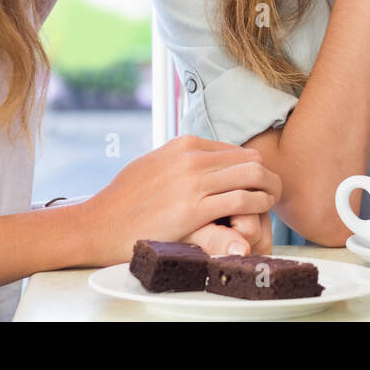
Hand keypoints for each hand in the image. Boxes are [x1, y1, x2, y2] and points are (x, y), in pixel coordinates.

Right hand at [80, 135, 281, 263]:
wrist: (96, 224)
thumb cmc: (123, 200)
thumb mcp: (154, 165)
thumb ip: (181, 160)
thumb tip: (200, 158)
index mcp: (184, 144)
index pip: (236, 149)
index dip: (252, 167)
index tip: (256, 183)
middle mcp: (191, 158)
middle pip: (250, 159)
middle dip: (268, 176)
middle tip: (273, 192)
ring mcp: (193, 182)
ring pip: (252, 175)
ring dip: (269, 189)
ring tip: (271, 202)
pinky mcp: (194, 209)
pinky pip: (242, 200)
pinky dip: (259, 204)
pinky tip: (260, 213)